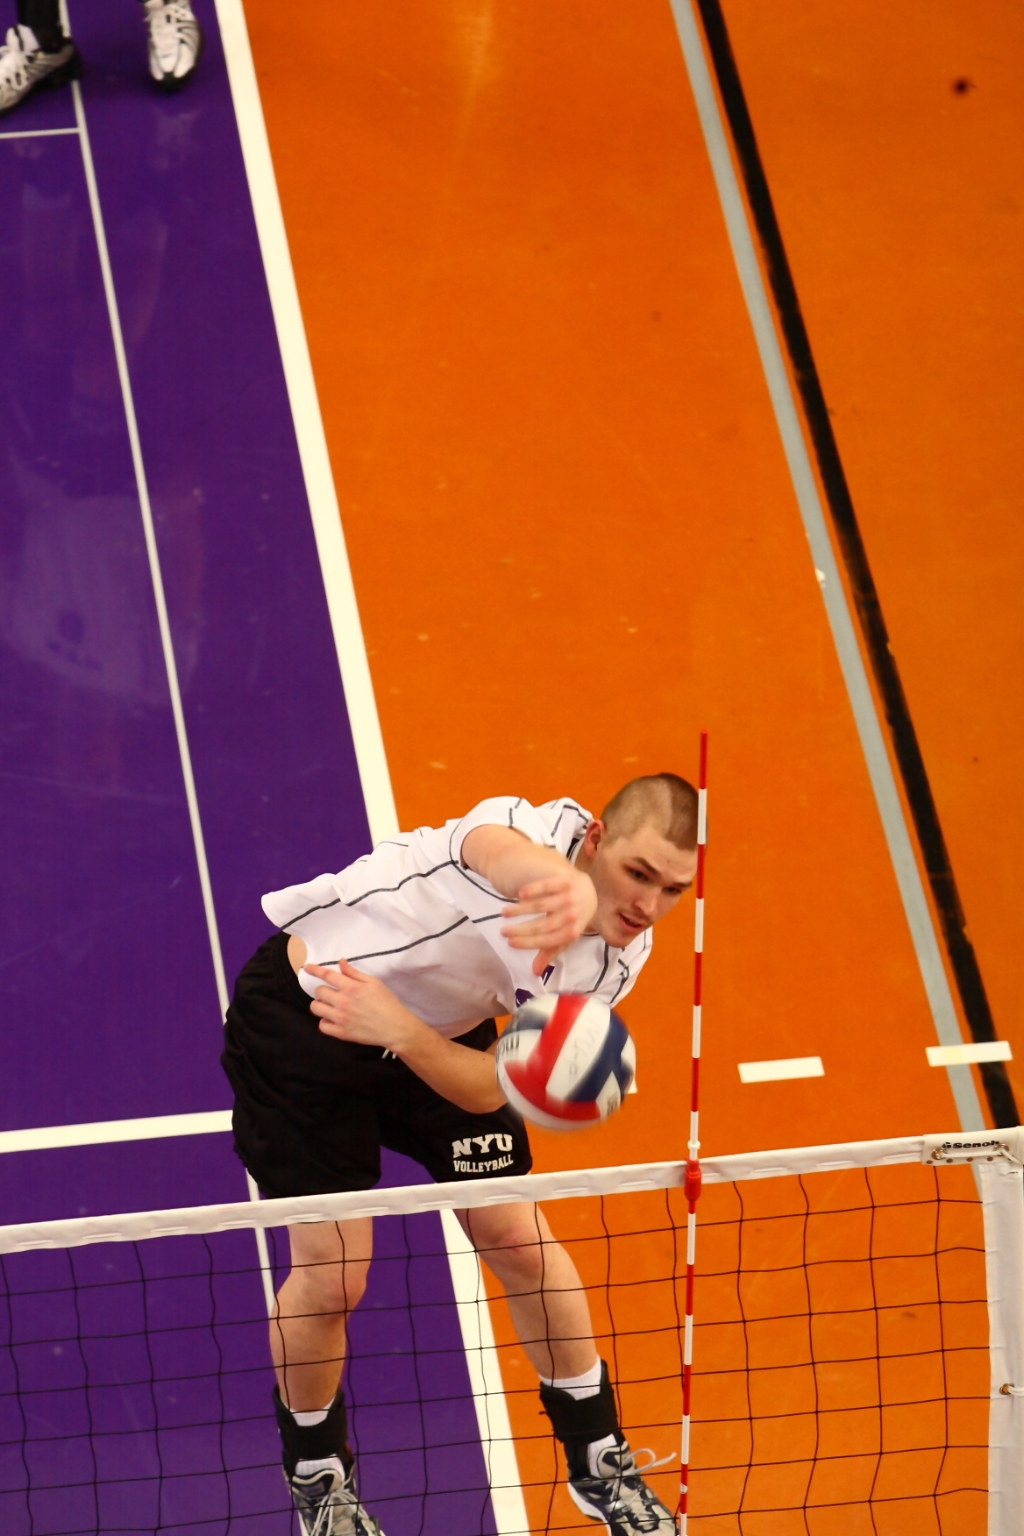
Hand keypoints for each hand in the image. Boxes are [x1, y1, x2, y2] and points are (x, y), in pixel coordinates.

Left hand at [305, 960, 420, 1049]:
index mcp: (351, 987)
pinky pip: (322, 1026)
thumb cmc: (387, 1002)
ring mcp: (340, 1019)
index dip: (314, 969)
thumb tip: (340, 962)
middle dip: (323, 990)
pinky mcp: (341, 1033)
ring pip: (316, 1008)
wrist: (394, 1027)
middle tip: (331, 992)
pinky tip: (332, 1019)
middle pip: (319, 992)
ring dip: (320, 1004)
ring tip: (330, 1005)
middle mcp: (342, 1002)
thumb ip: (354, 973)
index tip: (306, 967)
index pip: (326, 975)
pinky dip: (325, 1021)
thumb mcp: (374, 982)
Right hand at [499, 867, 597, 975]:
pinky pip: (547, 885)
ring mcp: (571, 896)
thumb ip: (550, 951)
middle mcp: (574, 914)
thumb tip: (535, 972)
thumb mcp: (564, 934)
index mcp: (574, 931)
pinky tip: (520, 894)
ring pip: (542, 905)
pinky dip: (533, 890)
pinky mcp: (566, 879)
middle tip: (503, 931)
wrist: (587, 890)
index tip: (511, 943)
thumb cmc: (571, 918)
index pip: (550, 940)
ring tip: (504, 913)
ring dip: (521, 910)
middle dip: (521, 929)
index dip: (529, 942)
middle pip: (544, 924)